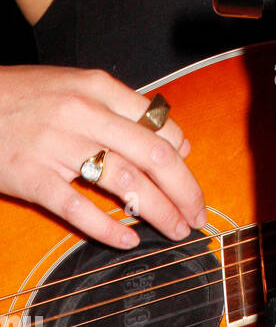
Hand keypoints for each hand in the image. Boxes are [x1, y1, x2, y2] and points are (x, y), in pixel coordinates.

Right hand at [0, 65, 206, 249]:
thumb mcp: (76, 86)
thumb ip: (122, 109)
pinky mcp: (33, 177)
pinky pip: (78, 207)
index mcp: (98, 88)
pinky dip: (107, 227)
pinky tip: (128, 240)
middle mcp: (84, 114)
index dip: (182, 153)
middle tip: (198, 213)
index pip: (158, 122)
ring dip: (159, 210)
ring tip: (176, 229)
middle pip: (153, 154)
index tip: (189, 174)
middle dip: (184, 188)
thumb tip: (172, 140)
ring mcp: (58, 146)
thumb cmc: (26, 95)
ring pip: (126, 181)